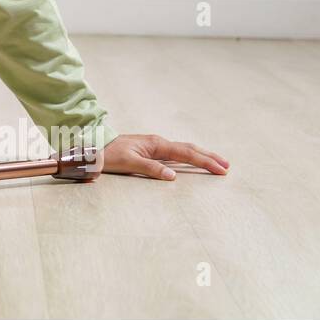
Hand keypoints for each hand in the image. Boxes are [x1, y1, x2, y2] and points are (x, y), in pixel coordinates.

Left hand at [95, 134, 228, 180]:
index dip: (205, 162)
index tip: (221, 169)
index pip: (187, 154)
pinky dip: (188, 156)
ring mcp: (154, 145)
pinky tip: (191, 160)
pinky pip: (175, 152)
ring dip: (200, 155)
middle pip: (189, 149)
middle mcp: (158, 143)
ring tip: (215, 162)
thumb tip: (173, 176)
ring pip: (183, 149)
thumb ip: (151, 169)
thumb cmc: (109, 154)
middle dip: (208, 157)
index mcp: (156, 145)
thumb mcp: (129, 163)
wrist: (93, 146)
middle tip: (226, 166)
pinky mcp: (150, 149)